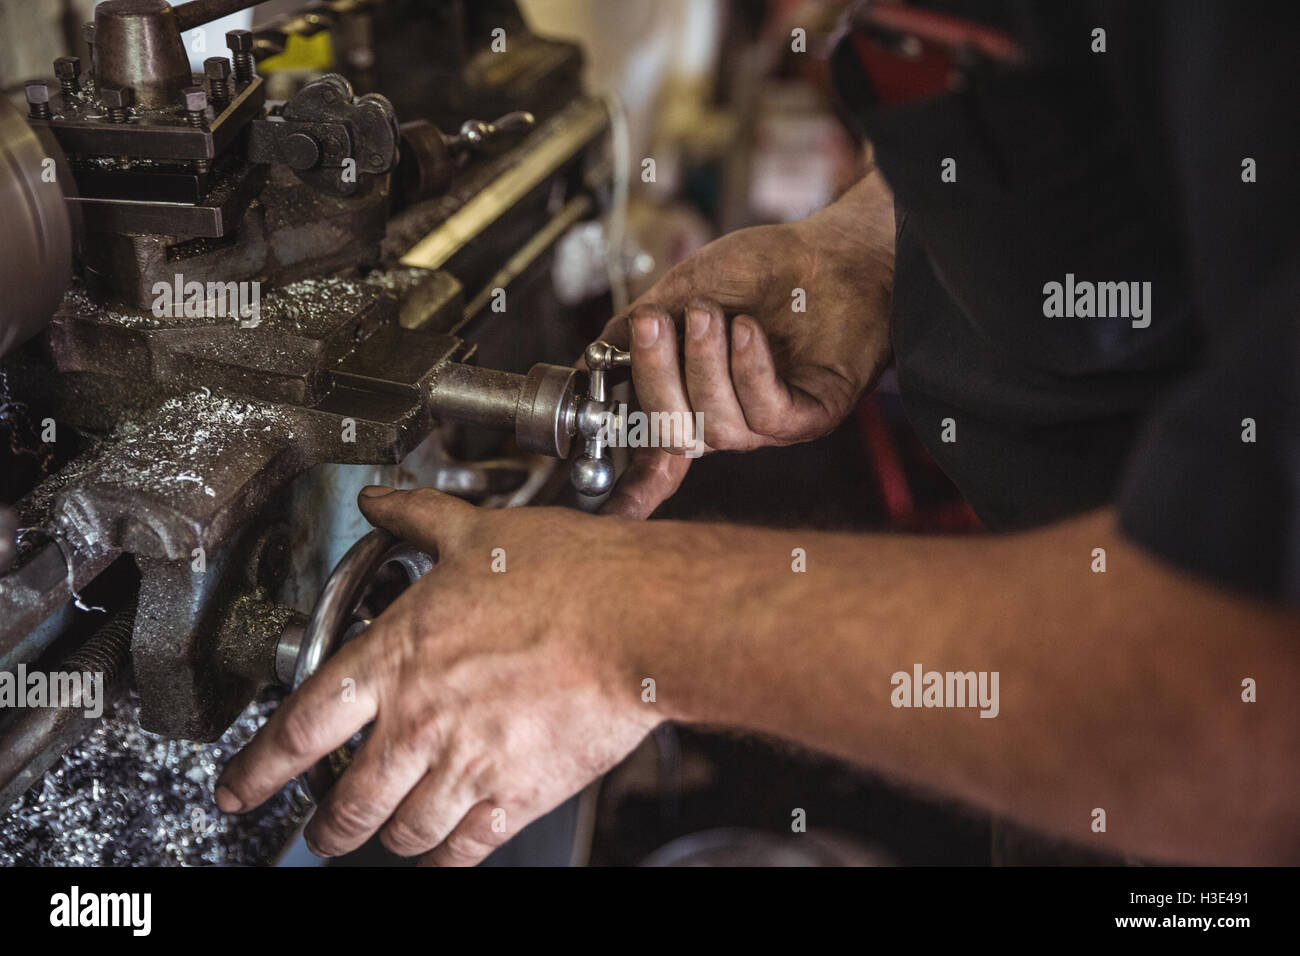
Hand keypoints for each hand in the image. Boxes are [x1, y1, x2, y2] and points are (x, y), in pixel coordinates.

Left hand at [215, 487, 675, 865]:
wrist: (638, 619)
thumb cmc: (569, 576)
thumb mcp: (479, 533)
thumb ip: (419, 518)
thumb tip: (382, 498)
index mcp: (399, 658)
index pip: (300, 730)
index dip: (256, 771)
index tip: (239, 790)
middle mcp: (421, 722)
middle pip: (346, 802)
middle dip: (323, 828)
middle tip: (319, 833)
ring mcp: (468, 766)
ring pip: (402, 832)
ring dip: (385, 841)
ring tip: (383, 839)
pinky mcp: (519, 795)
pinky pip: (464, 849)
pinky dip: (444, 858)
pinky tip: (443, 850)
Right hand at [597, 171, 894, 517]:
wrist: (832, 252)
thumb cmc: (761, 273)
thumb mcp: (683, 292)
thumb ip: (638, 328)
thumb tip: (593, 360)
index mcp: (690, 398)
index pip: (656, 456)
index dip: (631, 490)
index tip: (606, 517)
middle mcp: (727, 421)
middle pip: (674, 434)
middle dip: (656, 378)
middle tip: (654, 323)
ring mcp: (768, 424)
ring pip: (717, 426)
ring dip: (705, 365)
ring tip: (712, 314)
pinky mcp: (812, 416)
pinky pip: (767, 413)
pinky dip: (750, 369)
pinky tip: (748, 331)